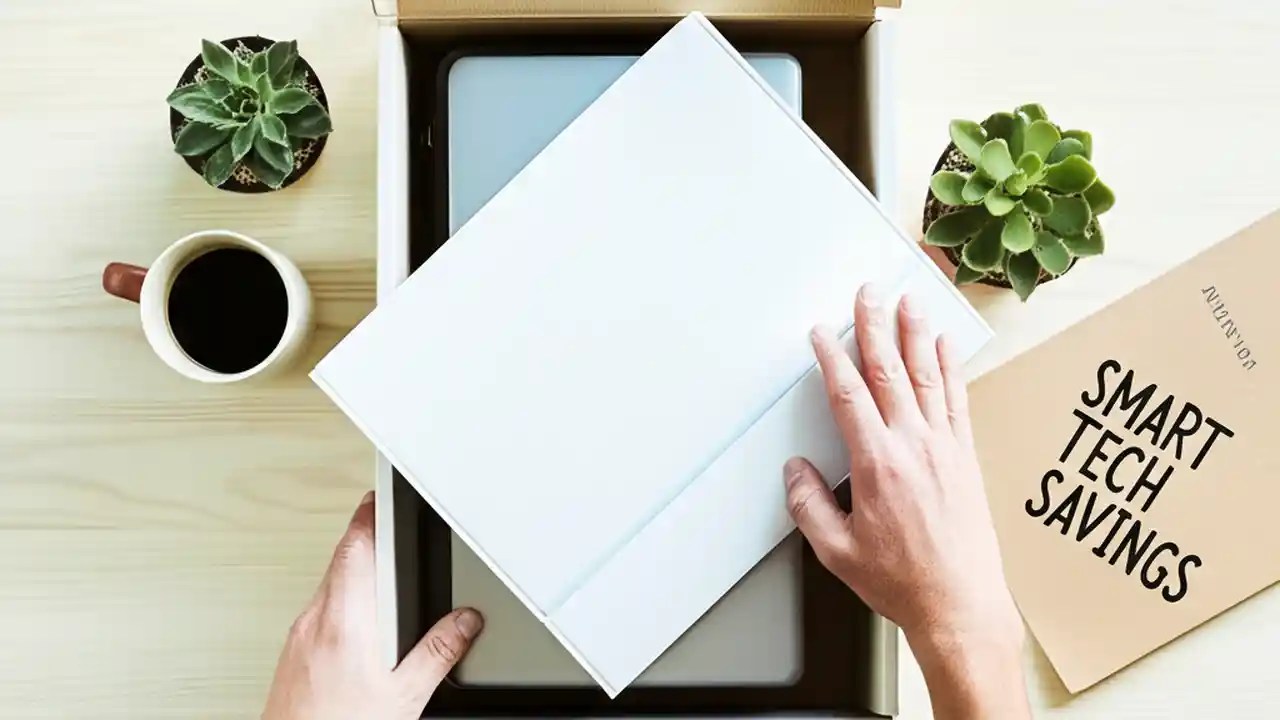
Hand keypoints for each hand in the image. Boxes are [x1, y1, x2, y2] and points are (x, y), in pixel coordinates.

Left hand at [262, 492, 482, 719]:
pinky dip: (340, 601)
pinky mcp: (291, 651)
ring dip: (353, 573)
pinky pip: (318, 609)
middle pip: (341, 559)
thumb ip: (438, 653)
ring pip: (328, 583)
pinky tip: (359, 622)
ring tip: (381, 576)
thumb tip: (465, 622)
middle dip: (366, 541)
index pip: (355, 547)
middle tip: (387, 528)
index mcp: (346, 621)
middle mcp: (315, 620)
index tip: (381, 497)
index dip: (369, 515)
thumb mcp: (404, 697)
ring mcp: (299, 635)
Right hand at [784, 285, 1027, 718]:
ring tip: (909, 302)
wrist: (960, 605)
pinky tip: (945, 347)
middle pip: (889, 372)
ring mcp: (945, 448)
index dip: (832, 360)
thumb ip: (809, 506)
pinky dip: (950, 368)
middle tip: (868, 294)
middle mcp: (914, 447)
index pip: (849, 396)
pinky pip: (957, 399)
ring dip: (915, 335)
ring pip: (927, 376)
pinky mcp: (966, 458)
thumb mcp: (836, 552)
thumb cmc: (903, 582)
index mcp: (877, 465)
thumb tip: (797, 472)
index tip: (821, 334)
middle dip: (874, 328)